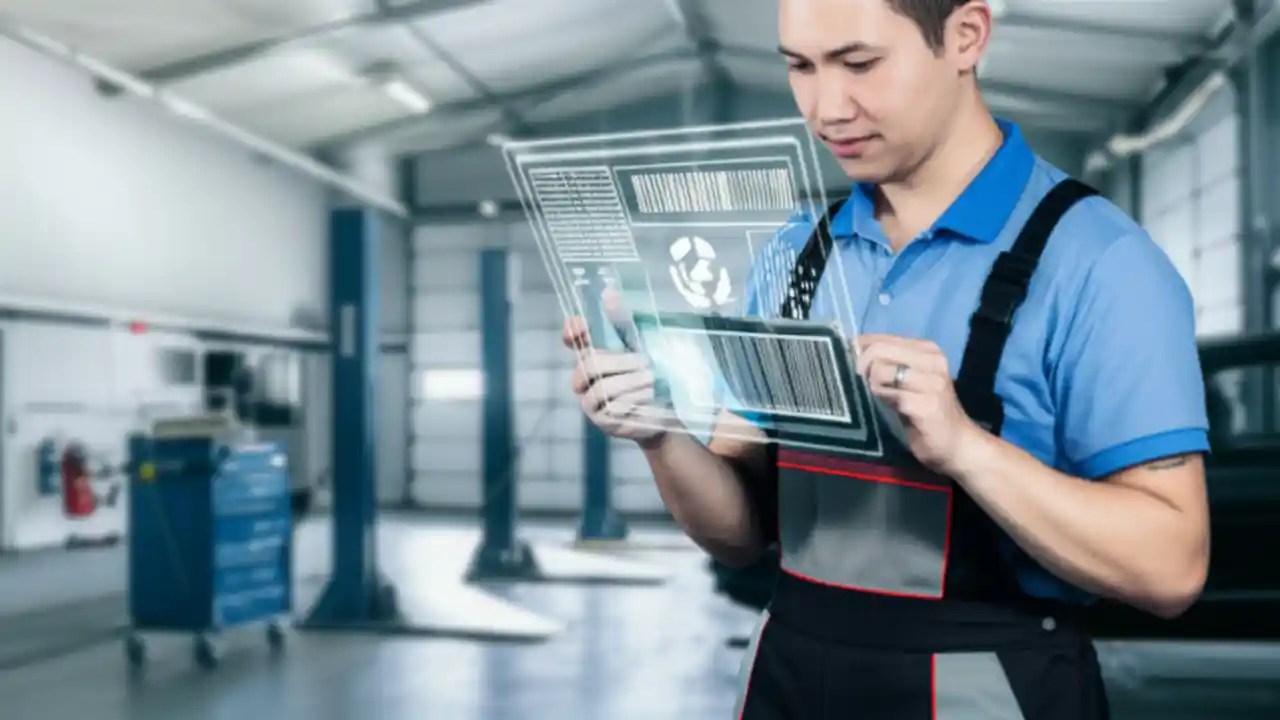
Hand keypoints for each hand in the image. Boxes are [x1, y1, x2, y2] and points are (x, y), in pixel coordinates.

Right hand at [562, 291, 673, 445]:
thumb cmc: (648, 375)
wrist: (665, 410)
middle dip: (621, 362)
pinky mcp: (604, 423)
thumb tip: (608, 292)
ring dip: (632, 382)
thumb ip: (622, 321)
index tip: (580, 324)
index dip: (573, 331)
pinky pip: (613, 409)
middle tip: (646, 362)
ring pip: (603, 388)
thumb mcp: (639, 345)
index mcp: (591, 356)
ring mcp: (591, 404)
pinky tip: (647, 398)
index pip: (573, 340)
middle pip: (590, 365)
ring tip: (652, 381)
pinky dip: (634, 400)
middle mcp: (585, 380)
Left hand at [856, 334, 985, 476]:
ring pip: (880, 371)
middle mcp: (932, 360)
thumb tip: (852, 352)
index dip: (859, 350)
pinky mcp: (926, 405)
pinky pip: (888, 396)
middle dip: (862, 367)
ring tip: (882, 399)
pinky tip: (890, 410)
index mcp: (927, 349)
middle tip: (862, 385)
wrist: (957, 444)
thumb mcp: (910, 380)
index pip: (881, 338)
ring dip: (872, 387)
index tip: (853, 366)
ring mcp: (931, 382)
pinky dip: (882, 402)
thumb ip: (888, 363)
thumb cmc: (928, 410)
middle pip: (878, 351)